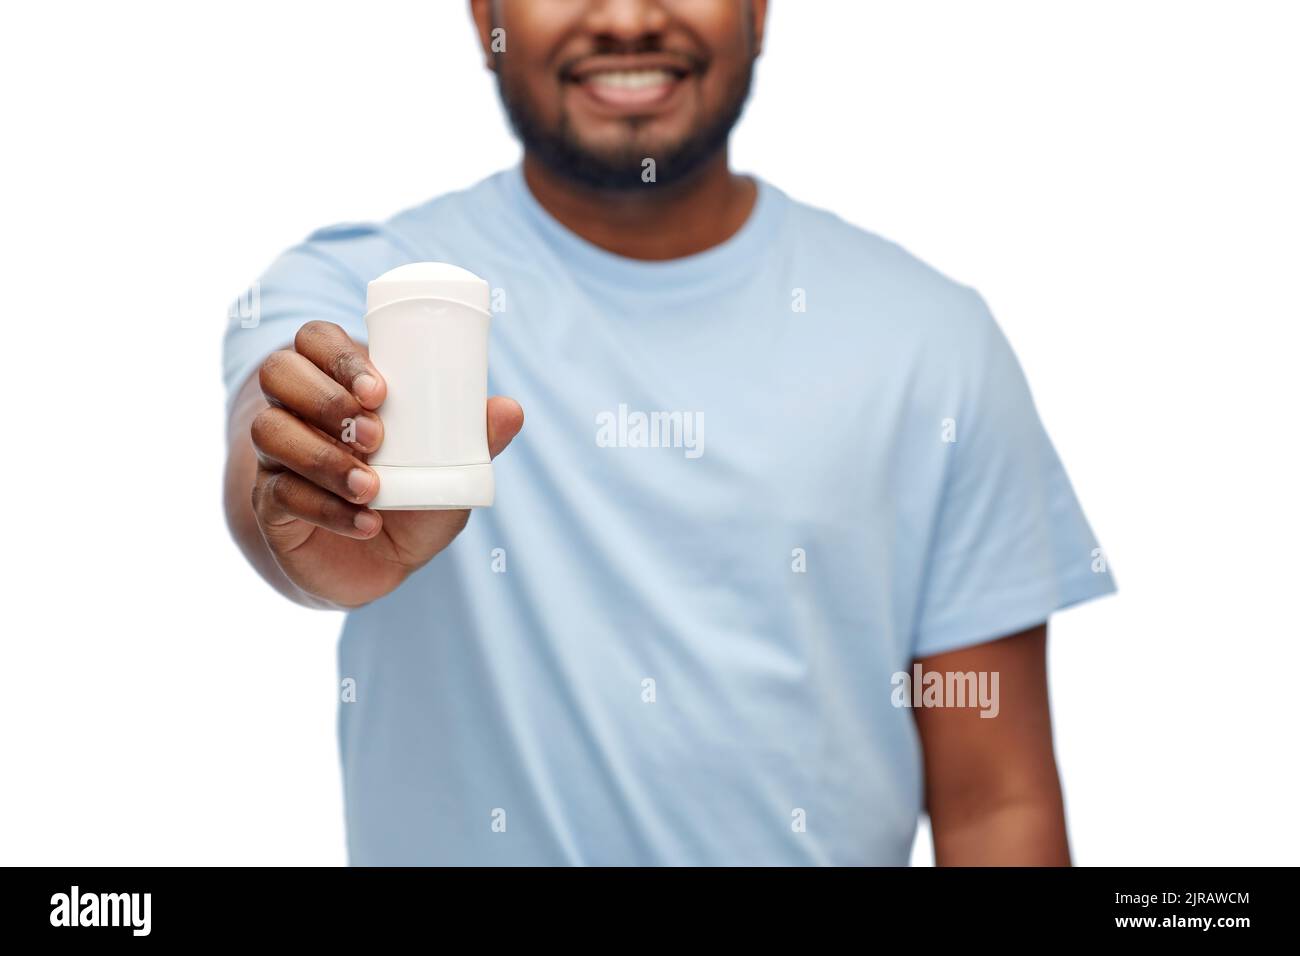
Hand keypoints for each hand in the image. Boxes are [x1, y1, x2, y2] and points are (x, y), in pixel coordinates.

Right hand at [247, 320, 522, 606]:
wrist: (379, 564)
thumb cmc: (414, 496)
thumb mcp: (450, 468)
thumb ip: (477, 439)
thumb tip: (511, 409)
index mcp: (335, 380)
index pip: (315, 339)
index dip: (338, 356)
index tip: (380, 390)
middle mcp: (295, 408)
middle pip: (279, 373)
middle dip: (326, 400)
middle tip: (376, 436)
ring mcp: (275, 455)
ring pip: (271, 432)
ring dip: (324, 457)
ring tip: (373, 487)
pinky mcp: (269, 504)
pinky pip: (281, 495)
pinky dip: (328, 510)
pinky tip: (366, 522)